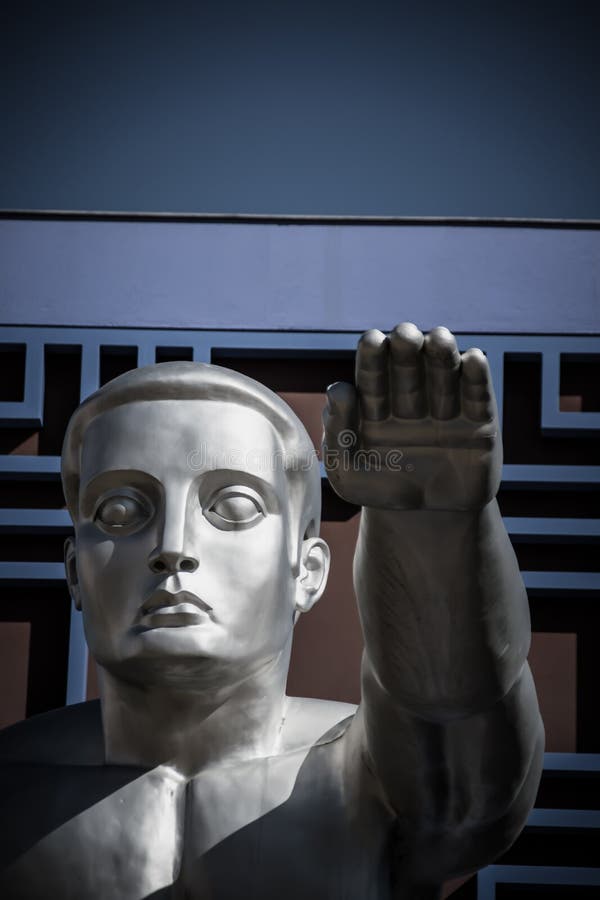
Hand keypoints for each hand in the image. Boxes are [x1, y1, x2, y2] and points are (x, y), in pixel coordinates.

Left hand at [322, 324, 500, 510]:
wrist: (427, 523)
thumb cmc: (381, 491)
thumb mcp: (348, 473)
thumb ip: (337, 434)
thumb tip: (338, 388)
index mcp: (375, 406)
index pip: (372, 374)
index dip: (372, 355)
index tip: (372, 340)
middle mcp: (411, 399)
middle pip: (409, 366)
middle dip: (407, 348)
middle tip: (406, 334)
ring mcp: (447, 408)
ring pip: (444, 373)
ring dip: (442, 354)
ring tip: (440, 339)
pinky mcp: (479, 423)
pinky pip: (478, 395)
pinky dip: (477, 377)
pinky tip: (473, 359)